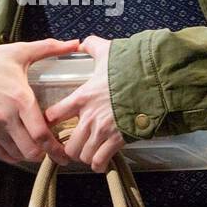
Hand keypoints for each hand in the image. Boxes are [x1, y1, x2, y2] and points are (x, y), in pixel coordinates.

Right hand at [0, 38, 80, 166]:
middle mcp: (5, 117)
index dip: (55, 148)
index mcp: (20, 98)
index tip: (64, 154)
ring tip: (34, 147)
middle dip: (44, 153)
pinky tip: (18, 147)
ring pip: (16, 155)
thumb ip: (50, 48)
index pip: (41, 134)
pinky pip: (0, 154)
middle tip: (50, 149)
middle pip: (30, 151)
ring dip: (27, 154)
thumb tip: (76, 43)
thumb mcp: (21, 51)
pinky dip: (11, 154)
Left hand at [43, 34, 124, 172]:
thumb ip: (92, 46)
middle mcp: (89, 117)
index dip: (51, 122)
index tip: (53, 124)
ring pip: (82, 155)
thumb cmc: (131, 68)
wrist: (156, 83)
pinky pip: (100, 161)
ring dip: (84, 155)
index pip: (53, 115)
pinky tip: (100, 161)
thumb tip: (83, 42)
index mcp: (82, 97)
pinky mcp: (118, 141)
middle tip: (74, 144)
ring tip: (88, 151)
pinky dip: (98, 163)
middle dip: (70, 147)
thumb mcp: (108, 52)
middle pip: (67, 144)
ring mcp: (103, 131)